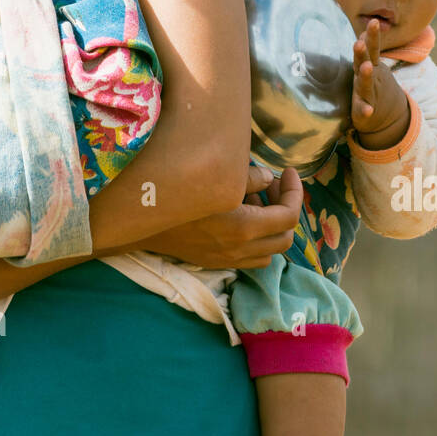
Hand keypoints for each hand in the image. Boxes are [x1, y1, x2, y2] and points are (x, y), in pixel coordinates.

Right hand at [138, 161, 303, 268]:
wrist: (141, 221)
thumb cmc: (178, 193)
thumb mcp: (217, 180)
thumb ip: (249, 178)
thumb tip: (268, 178)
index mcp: (244, 227)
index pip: (288, 216)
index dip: (295, 192)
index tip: (289, 173)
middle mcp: (241, 249)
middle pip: (285, 237)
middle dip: (287, 208)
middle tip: (274, 186)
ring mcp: (229, 260)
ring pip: (271, 251)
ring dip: (273, 227)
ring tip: (257, 200)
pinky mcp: (216, 262)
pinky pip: (252, 259)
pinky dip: (258, 240)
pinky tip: (241, 217)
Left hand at [350, 19, 410, 146]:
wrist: (390, 118)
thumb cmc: (374, 87)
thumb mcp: (372, 68)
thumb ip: (367, 51)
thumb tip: (363, 33)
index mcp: (370, 67)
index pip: (371, 49)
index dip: (371, 36)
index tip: (374, 21)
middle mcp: (371, 79)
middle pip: (366, 63)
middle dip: (363, 53)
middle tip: (359, 42)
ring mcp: (369, 95)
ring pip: (366, 85)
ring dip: (366, 76)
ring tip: (366, 67)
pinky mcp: (365, 112)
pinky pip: (365, 111)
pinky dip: (366, 110)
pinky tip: (368, 110)